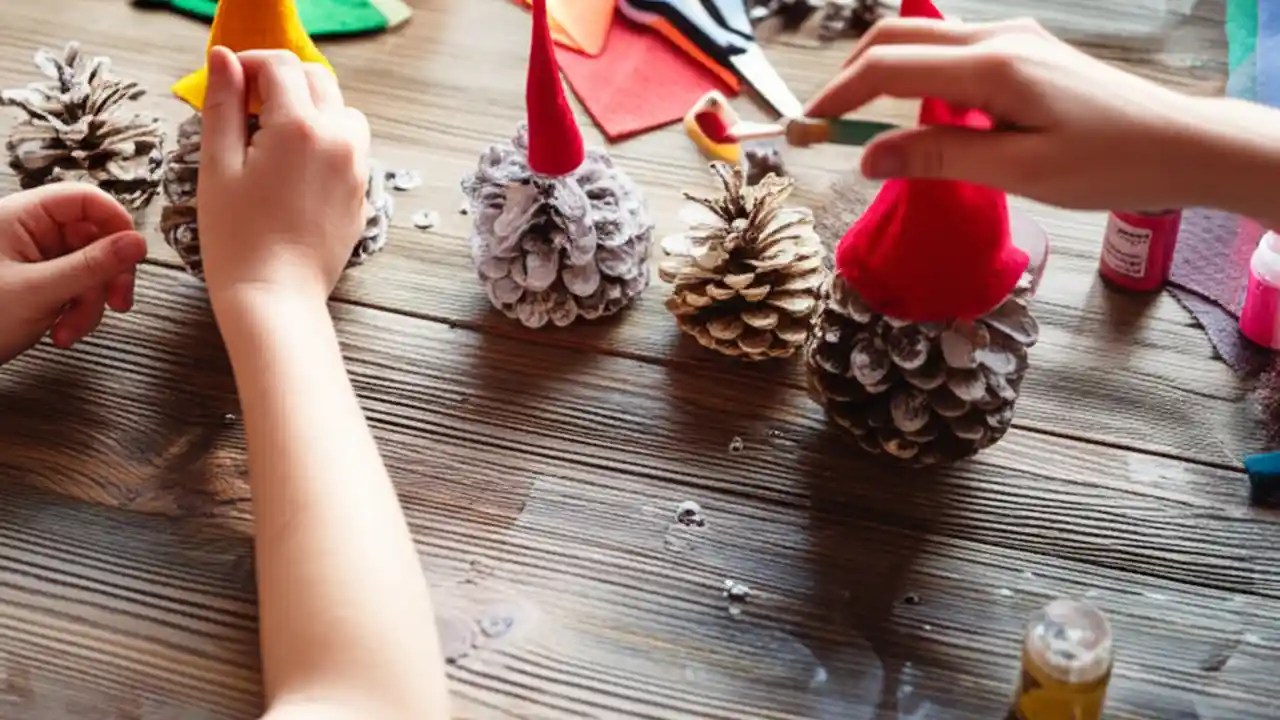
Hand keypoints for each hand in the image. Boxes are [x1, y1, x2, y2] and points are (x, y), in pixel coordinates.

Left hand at [0, 183, 146, 364]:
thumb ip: (92, 266)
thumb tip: (138, 243)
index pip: (84, 199)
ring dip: (90, 304)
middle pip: (94, 238)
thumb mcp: (39, 292)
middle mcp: (28, 232)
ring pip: (89, 269)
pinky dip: (77, 312)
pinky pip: (76, 289)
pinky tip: (60, 333)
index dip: (115, 222)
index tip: (134, 253)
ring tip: (70, 332)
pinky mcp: (38, 283)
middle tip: (118, 303)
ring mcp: (34, 259)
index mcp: (20, 216)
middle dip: (107, 276)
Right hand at [197, 47, 369, 309]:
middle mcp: (339, 140)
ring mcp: (357, 167)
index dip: (251, 63)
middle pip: (318, 79)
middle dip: (282, 81)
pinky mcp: (362, 192)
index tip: (230, 80)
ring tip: (273, 136)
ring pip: (342, 111)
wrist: (275, 295)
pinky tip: (294, 168)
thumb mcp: (218, 165)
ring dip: (311, 108)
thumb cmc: (237, 238)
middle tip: (247, 105)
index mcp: (300, 127)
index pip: (281, 66)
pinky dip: (326, 141)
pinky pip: (350, 148)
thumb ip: (223, 104)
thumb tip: (224, 58)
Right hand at [805, 18, 1213, 210]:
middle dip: (850, 76)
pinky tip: (919, 118)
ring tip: (863, 125)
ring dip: (882, 75)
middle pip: (897, 37)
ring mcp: (1013, 39)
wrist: (1180, 143)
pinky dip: (917, 78)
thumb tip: (868, 156)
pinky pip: (952, 54)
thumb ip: (939, 157)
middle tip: (825, 123)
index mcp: (994, 66)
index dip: (841, 96)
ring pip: (922, 41)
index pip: (890, 68)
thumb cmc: (1109, 162)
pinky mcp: (1023, 51)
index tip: (810, 127)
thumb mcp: (1018, 171)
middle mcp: (1000, 38)